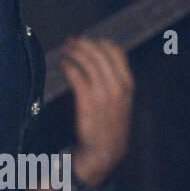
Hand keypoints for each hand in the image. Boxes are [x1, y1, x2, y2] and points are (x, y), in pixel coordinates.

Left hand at [62, 37, 134, 184]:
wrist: (105, 150)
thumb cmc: (110, 123)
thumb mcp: (121, 99)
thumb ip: (115, 79)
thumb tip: (99, 57)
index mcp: (127, 82)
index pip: (116, 51)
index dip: (99, 42)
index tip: (86, 40)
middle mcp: (117, 85)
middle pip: (98, 52)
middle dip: (82, 44)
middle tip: (70, 42)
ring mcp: (103, 93)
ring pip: (87, 61)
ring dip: (73, 52)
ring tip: (64, 51)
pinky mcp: (87, 102)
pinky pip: (76, 76)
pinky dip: (68, 66)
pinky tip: (62, 65)